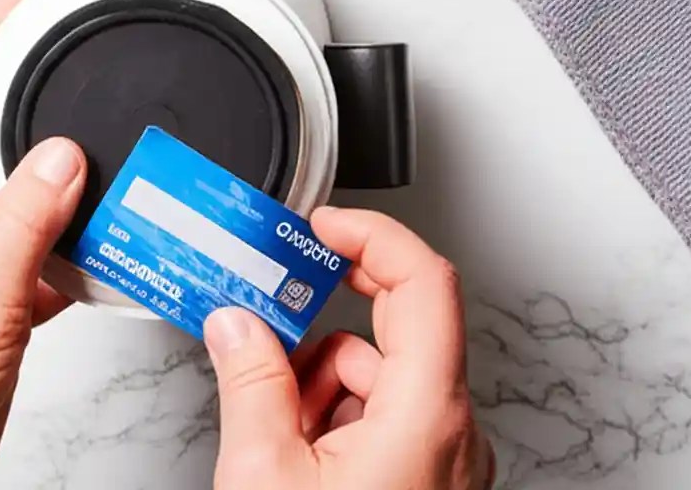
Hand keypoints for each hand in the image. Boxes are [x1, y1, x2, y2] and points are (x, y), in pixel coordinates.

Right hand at [205, 208, 493, 489]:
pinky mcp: (434, 482)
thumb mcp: (264, 476)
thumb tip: (236, 327)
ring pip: (389, 376)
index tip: (324, 227)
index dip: (372, 237)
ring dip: (328, 379)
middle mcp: (454, 433)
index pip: (424, 282)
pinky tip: (303, 450)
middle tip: (278, 301)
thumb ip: (250, 386)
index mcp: (426, 416)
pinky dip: (344, 416)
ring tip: (280, 423)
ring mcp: (450, 461)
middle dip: (328, 314)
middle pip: (404, 323)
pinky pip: (393, 418)